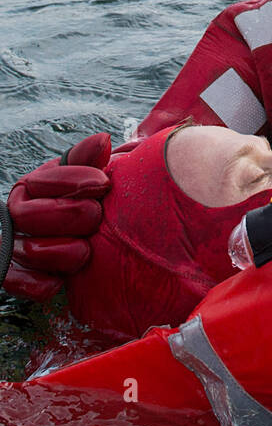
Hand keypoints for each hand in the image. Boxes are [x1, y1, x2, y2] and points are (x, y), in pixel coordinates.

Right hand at [3, 133, 111, 301]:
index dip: (71, 181)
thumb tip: (102, 142)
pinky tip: (58, 283)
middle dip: (66, 214)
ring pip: (26, 250)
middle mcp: (20, 214)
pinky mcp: (19, 275)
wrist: (102, 237)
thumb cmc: (94, 200)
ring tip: (86, 250)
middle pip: (26, 215)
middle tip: (96, 215)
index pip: (39, 182)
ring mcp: (18, 245)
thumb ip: (92, 160)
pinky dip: (35, 284)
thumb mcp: (91, 176)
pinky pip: (14, 282)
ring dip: (58, 252)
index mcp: (34, 186)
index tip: (103, 183)